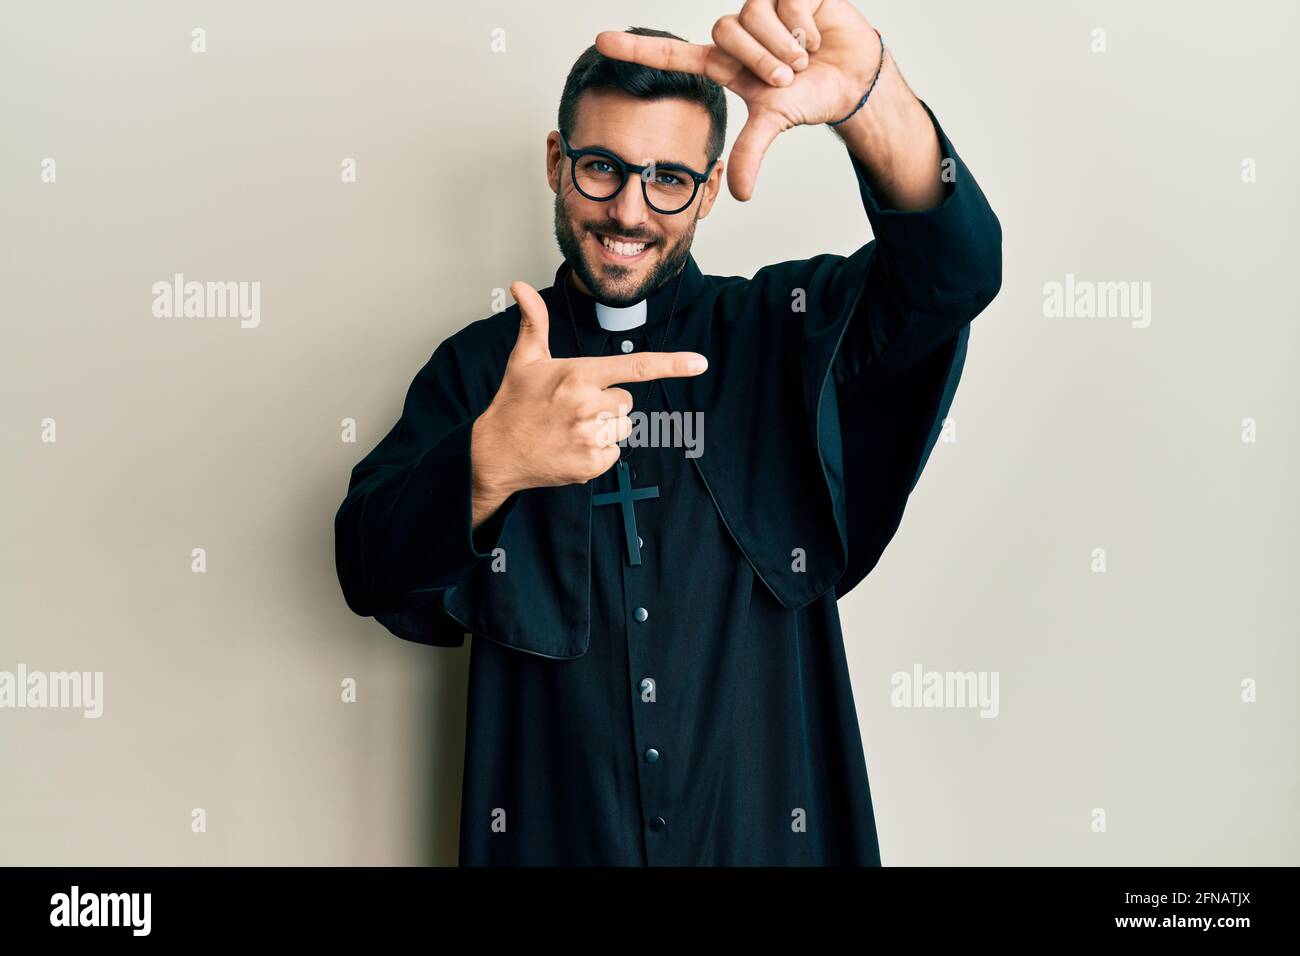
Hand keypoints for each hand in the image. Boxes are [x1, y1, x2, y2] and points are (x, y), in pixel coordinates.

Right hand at [471, 281, 708, 519]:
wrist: (495, 453)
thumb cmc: (514, 404)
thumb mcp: (525, 360)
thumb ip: (534, 322)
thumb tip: (520, 286)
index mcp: (579, 375)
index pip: (635, 366)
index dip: (672, 364)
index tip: (699, 363)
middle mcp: (589, 406)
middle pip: (627, 402)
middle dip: (607, 404)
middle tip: (573, 408)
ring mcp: (591, 437)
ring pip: (623, 428)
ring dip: (603, 428)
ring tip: (570, 428)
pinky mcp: (592, 464)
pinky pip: (613, 453)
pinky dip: (597, 452)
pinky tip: (571, 447)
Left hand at [595, 0, 880, 200]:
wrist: (852, 76)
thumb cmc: (810, 95)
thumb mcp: (775, 122)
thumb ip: (750, 152)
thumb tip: (739, 195)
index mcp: (724, 63)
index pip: (672, 55)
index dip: (638, 50)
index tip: (600, 42)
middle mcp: (736, 32)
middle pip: (725, 32)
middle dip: (761, 60)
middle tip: (788, 75)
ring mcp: (760, 7)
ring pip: (754, 16)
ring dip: (785, 44)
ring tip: (804, 53)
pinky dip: (806, 21)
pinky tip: (816, 29)